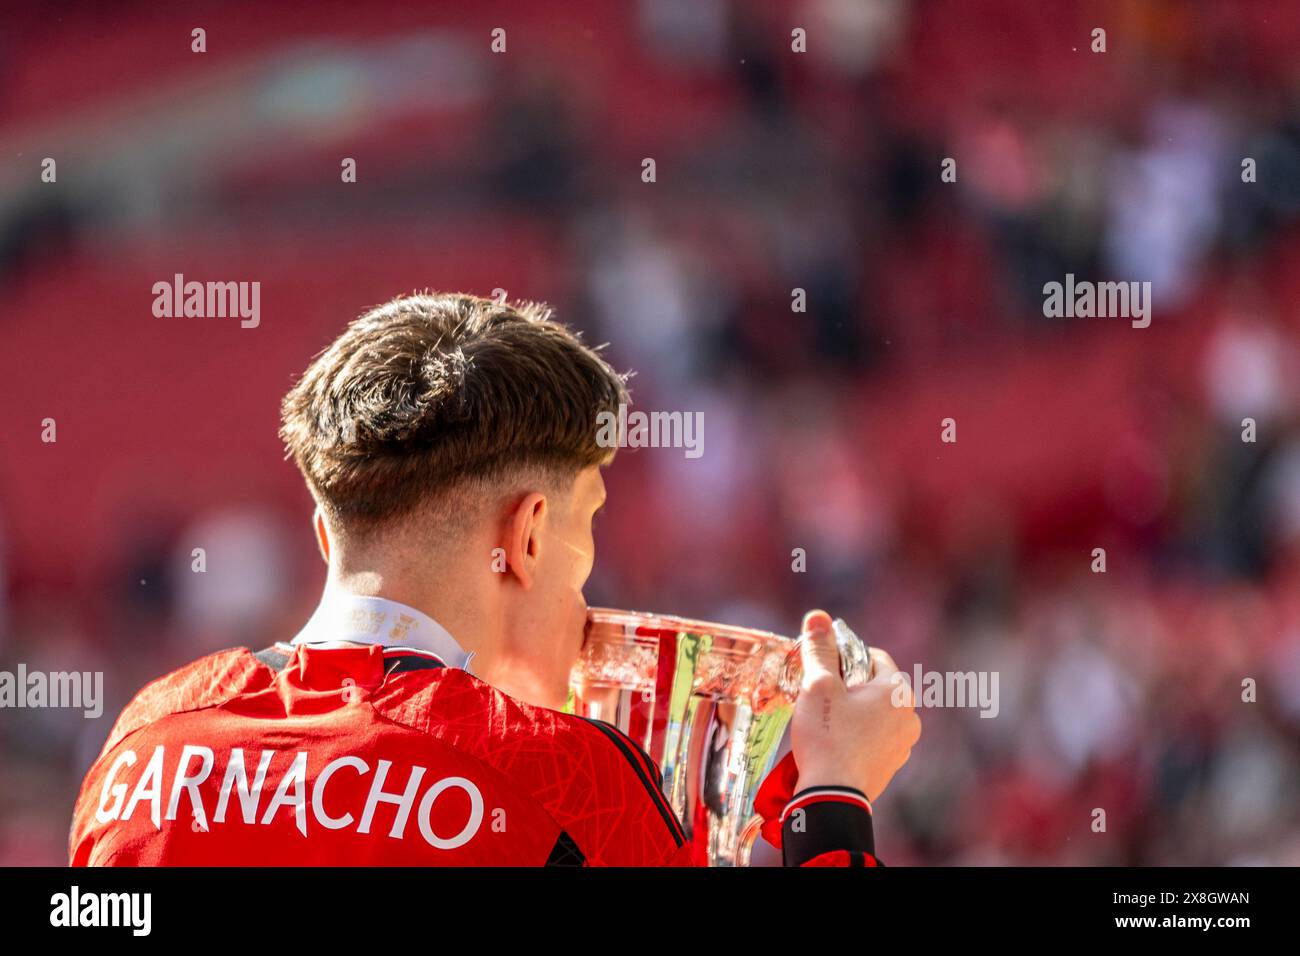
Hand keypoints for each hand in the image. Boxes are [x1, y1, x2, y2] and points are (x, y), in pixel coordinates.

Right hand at [789, 609, 920, 801]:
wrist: (832, 796)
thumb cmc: (827, 736)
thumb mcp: (818, 686)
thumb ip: (820, 649)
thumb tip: (818, 616)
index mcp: (897, 691)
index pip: (872, 656)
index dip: (843, 657)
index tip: (822, 668)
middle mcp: (909, 715)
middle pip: (874, 685)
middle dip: (848, 686)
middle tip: (820, 695)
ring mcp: (904, 743)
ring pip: (875, 712)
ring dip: (853, 711)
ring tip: (826, 721)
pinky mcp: (892, 765)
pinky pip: (874, 737)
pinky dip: (857, 734)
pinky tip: (835, 742)